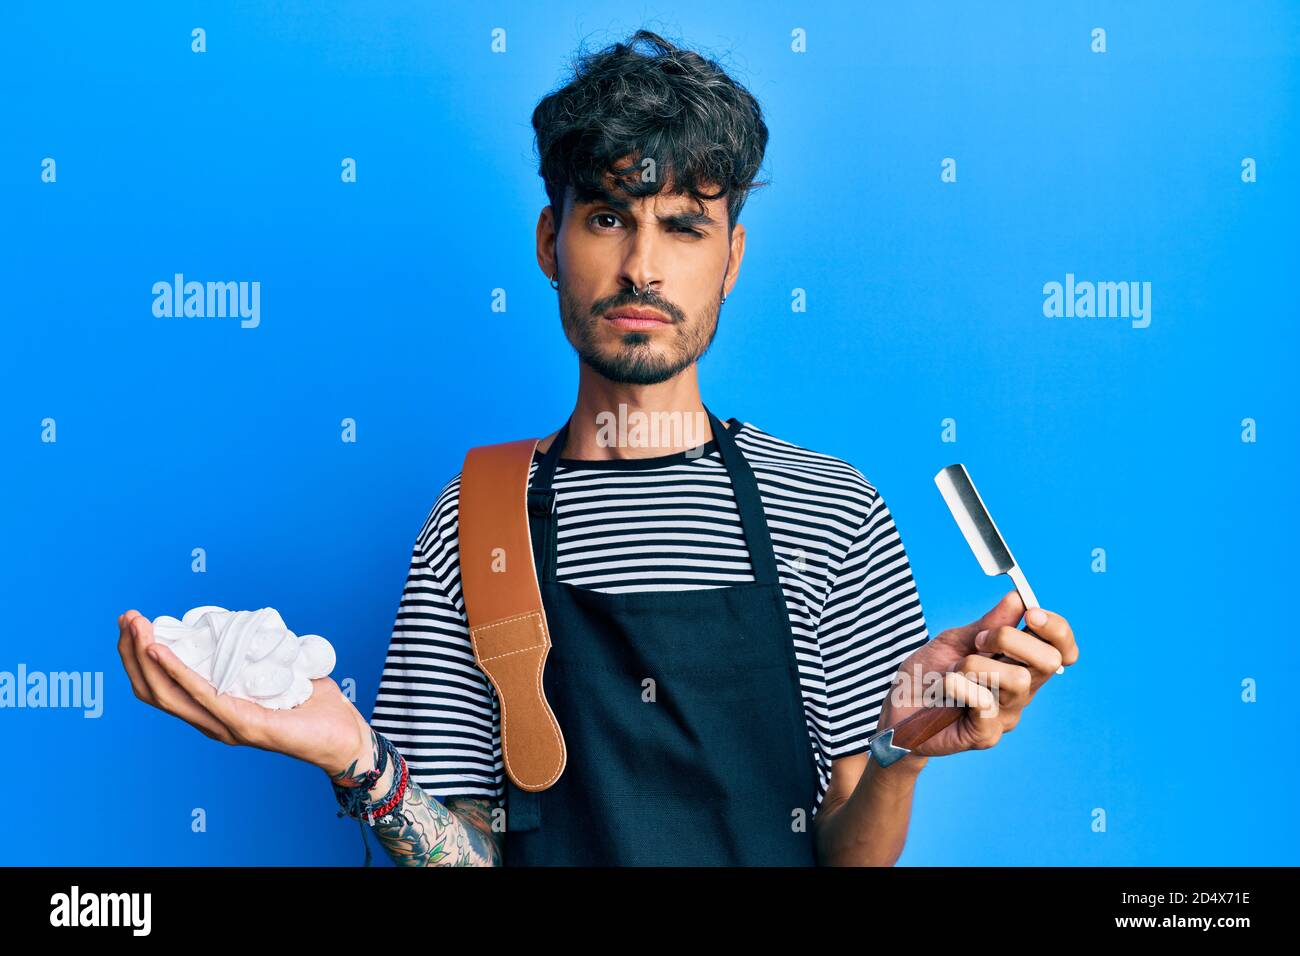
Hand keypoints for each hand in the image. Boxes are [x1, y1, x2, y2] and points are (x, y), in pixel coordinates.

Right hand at [116, 609, 369, 775]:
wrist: (346, 737)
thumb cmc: (315, 706)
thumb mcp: (276, 673)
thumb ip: (257, 655)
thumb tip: (248, 624)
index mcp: (214, 711)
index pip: (161, 687)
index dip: (140, 657)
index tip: (133, 623)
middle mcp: (212, 721)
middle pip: (154, 690)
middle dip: (132, 651)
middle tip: (126, 617)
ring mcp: (225, 726)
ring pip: (168, 693)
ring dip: (147, 656)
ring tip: (136, 626)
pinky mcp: (244, 725)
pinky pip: (203, 695)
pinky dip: (177, 671)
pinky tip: (160, 650)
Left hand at [876, 589, 1078, 757]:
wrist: (897, 708)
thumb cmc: (928, 674)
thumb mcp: (955, 640)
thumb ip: (988, 623)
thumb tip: (1018, 598)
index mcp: (1020, 664)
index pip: (1062, 650)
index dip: (1057, 630)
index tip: (1031, 614)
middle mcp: (1021, 691)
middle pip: (1049, 662)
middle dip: (1011, 639)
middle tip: (978, 641)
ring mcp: (1007, 715)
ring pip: (1017, 680)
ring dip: (976, 665)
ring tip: (953, 670)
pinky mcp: (986, 735)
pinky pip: (985, 703)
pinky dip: (960, 686)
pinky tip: (945, 688)